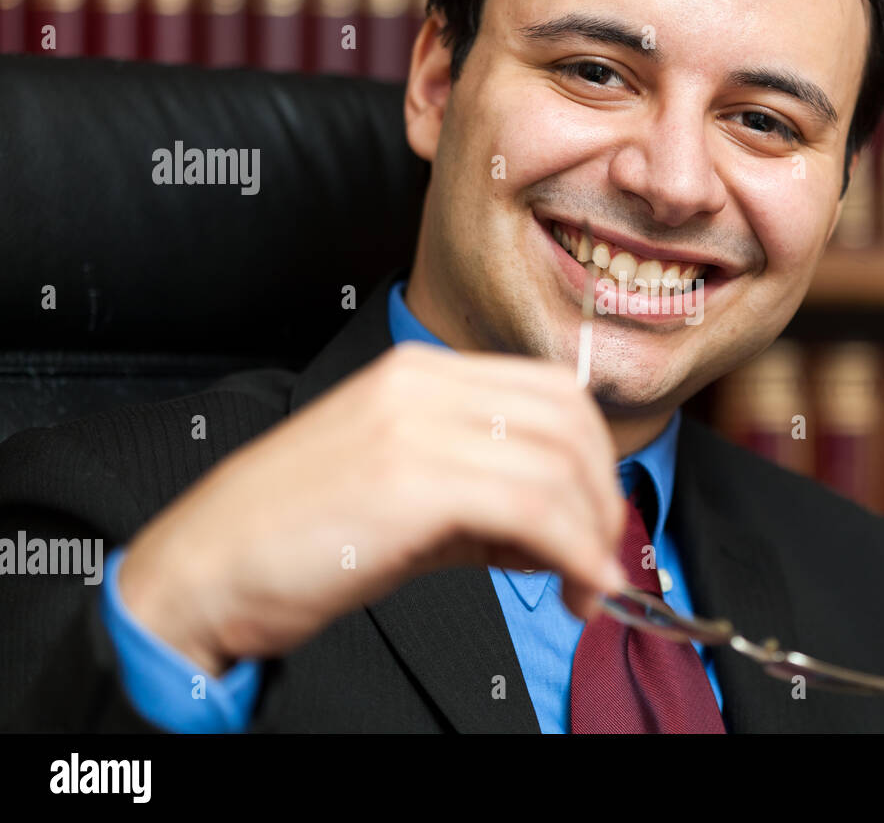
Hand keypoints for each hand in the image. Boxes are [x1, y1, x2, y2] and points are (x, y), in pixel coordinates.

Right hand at [118, 342, 626, 674]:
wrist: (203, 568)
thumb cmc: (296, 536)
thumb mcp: (405, 495)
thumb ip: (487, 499)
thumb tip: (570, 532)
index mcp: (420, 374)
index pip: (550, 390)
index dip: (594, 456)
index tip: (598, 517)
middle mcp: (423, 384)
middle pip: (569, 418)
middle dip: (603, 495)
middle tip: (602, 556)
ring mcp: (414, 426)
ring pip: (559, 463)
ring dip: (594, 534)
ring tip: (587, 586)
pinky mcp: (409, 480)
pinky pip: (532, 508)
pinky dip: (574, 552)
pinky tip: (577, 586)